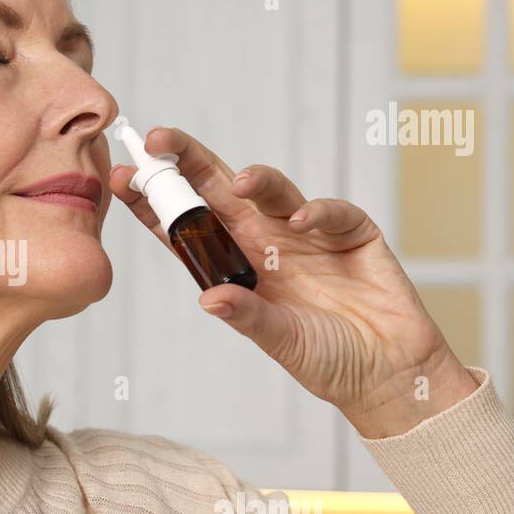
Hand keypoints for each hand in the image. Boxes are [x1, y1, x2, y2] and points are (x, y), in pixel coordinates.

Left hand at [110, 127, 478, 438]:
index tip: (123, 180)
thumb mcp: (279, 341)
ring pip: (270, 191)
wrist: (389, 373)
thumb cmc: (327, 359)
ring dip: (252, 180)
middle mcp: (265, 241)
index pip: (187, 227)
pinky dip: (317, 211)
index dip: (155, 204)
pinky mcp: (352, 233)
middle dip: (189, 163)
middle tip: (159, 140)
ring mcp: (308, 233)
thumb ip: (247, 316)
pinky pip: (331, 212)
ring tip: (236, 182)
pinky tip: (302, 219)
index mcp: (237, 265)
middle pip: (219, 192)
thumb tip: (208, 299)